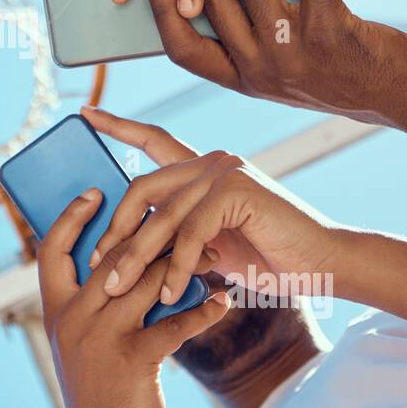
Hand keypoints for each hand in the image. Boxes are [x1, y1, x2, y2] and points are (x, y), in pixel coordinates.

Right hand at [37, 188, 229, 407]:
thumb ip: (94, 307)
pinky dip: (203, 310)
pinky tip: (223, 302)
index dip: (72, 217)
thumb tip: (125, 260)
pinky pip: (174, 322)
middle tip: (180, 214)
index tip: (96, 190)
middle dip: (148, 232)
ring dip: (183, 265)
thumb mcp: (83, 348)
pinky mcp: (133, 360)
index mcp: (55, 314)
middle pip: (110, 255)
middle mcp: (71, 321)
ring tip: (211, 254)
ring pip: (146, 280)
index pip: (50, 249)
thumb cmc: (101, 397)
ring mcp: (100, 340)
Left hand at [79, 106, 269, 300]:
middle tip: (99, 268)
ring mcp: (226, 170)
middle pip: (142, 188)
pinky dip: (178, 267)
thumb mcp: (209, 244)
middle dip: (116, 231)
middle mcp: (211, 161)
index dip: (118, 126)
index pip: (153, 139)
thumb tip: (125, 248)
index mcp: (202, 169)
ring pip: (162, 215)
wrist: (321, 265)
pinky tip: (170, 294)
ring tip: (120, 290)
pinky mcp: (238, 190)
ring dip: (138, 258)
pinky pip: (192, 232)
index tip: (86, 113)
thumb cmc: (266, 256)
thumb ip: (176, 233)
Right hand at [143, 0, 406, 128]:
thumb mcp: (283, 71)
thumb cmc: (340, 75)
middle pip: (210, 4)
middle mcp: (259, 71)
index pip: (183, 50)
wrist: (403, 99)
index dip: (162, 12)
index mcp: (242, 80)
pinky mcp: (329, 31)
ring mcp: (292, 53)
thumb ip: (251, 44)